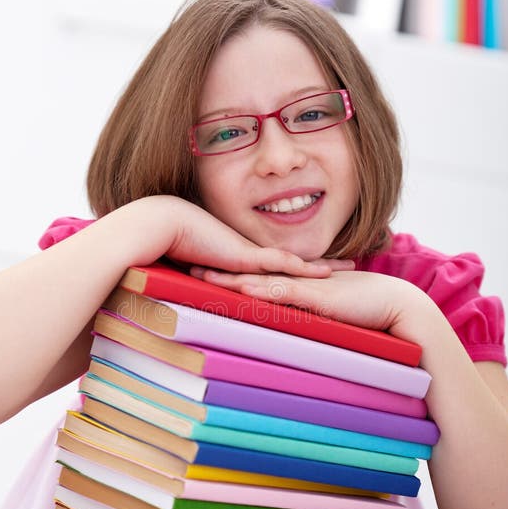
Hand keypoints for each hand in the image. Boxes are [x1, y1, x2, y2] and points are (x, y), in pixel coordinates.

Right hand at [132, 195, 342, 280]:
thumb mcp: (190, 262)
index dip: (301, 264)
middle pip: (294, 260)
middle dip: (322, 264)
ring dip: (321, 267)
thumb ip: (199, 274)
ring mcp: (249, 253)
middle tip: (349, 266)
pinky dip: (302, 270)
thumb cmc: (167, 242)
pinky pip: (279, 265)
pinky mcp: (244, 256)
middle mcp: (250, 252)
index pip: (278, 263)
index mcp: (241, 255)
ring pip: (294, 262)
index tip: (322, 266)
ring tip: (348, 269)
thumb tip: (197, 283)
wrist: (158, 225)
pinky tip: (323, 274)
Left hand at [189, 266, 428, 338]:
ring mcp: (306, 287)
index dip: (228, 275)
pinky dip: (264, 291)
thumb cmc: (364, 312)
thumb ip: (305, 317)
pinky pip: (286, 293)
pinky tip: (244, 291)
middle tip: (187, 267)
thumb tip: (286, 329)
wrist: (397, 305)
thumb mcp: (326, 316)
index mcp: (296, 286)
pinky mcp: (318, 297)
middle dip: (219, 272)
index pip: (255, 279)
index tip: (200, 273)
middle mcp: (297, 282)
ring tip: (203, 277)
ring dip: (233, 279)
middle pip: (251, 275)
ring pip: (261, 281)